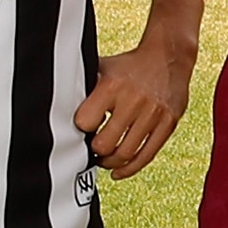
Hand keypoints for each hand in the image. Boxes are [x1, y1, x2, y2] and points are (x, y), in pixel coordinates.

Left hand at [76, 20, 194, 177]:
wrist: (168, 56)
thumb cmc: (128, 65)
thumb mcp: (103, 67)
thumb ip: (85, 86)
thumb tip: (59, 103)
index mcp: (112, 86)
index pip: (86, 121)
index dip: (81, 129)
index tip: (81, 129)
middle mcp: (133, 101)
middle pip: (106, 143)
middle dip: (95, 151)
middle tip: (91, 150)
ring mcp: (153, 114)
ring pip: (125, 154)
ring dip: (110, 163)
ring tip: (104, 161)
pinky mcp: (168, 124)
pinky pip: (147, 155)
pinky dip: (130, 169)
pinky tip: (119, 172)